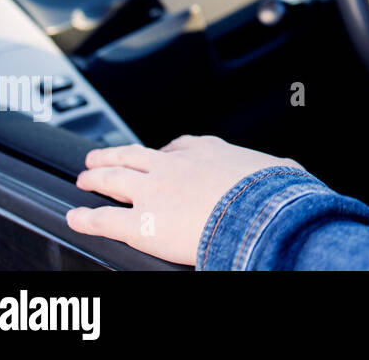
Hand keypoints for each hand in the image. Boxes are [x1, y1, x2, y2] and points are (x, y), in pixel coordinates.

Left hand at [65, 134, 304, 265]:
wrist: (257, 211)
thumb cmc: (274, 193)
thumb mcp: (281, 171)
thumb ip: (278, 170)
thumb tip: (294, 173)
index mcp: (208, 153)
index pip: (181, 146)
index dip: (167, 150)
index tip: (163, 152)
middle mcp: (175, 166)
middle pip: (135, 156)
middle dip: (116, 155)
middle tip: (101, 156)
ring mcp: (154, 192)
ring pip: (114, 178)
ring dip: (96, 176)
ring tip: (84, 177)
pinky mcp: (141, 223)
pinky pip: (103, 219)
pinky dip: (85, 218)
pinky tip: (74, 217)